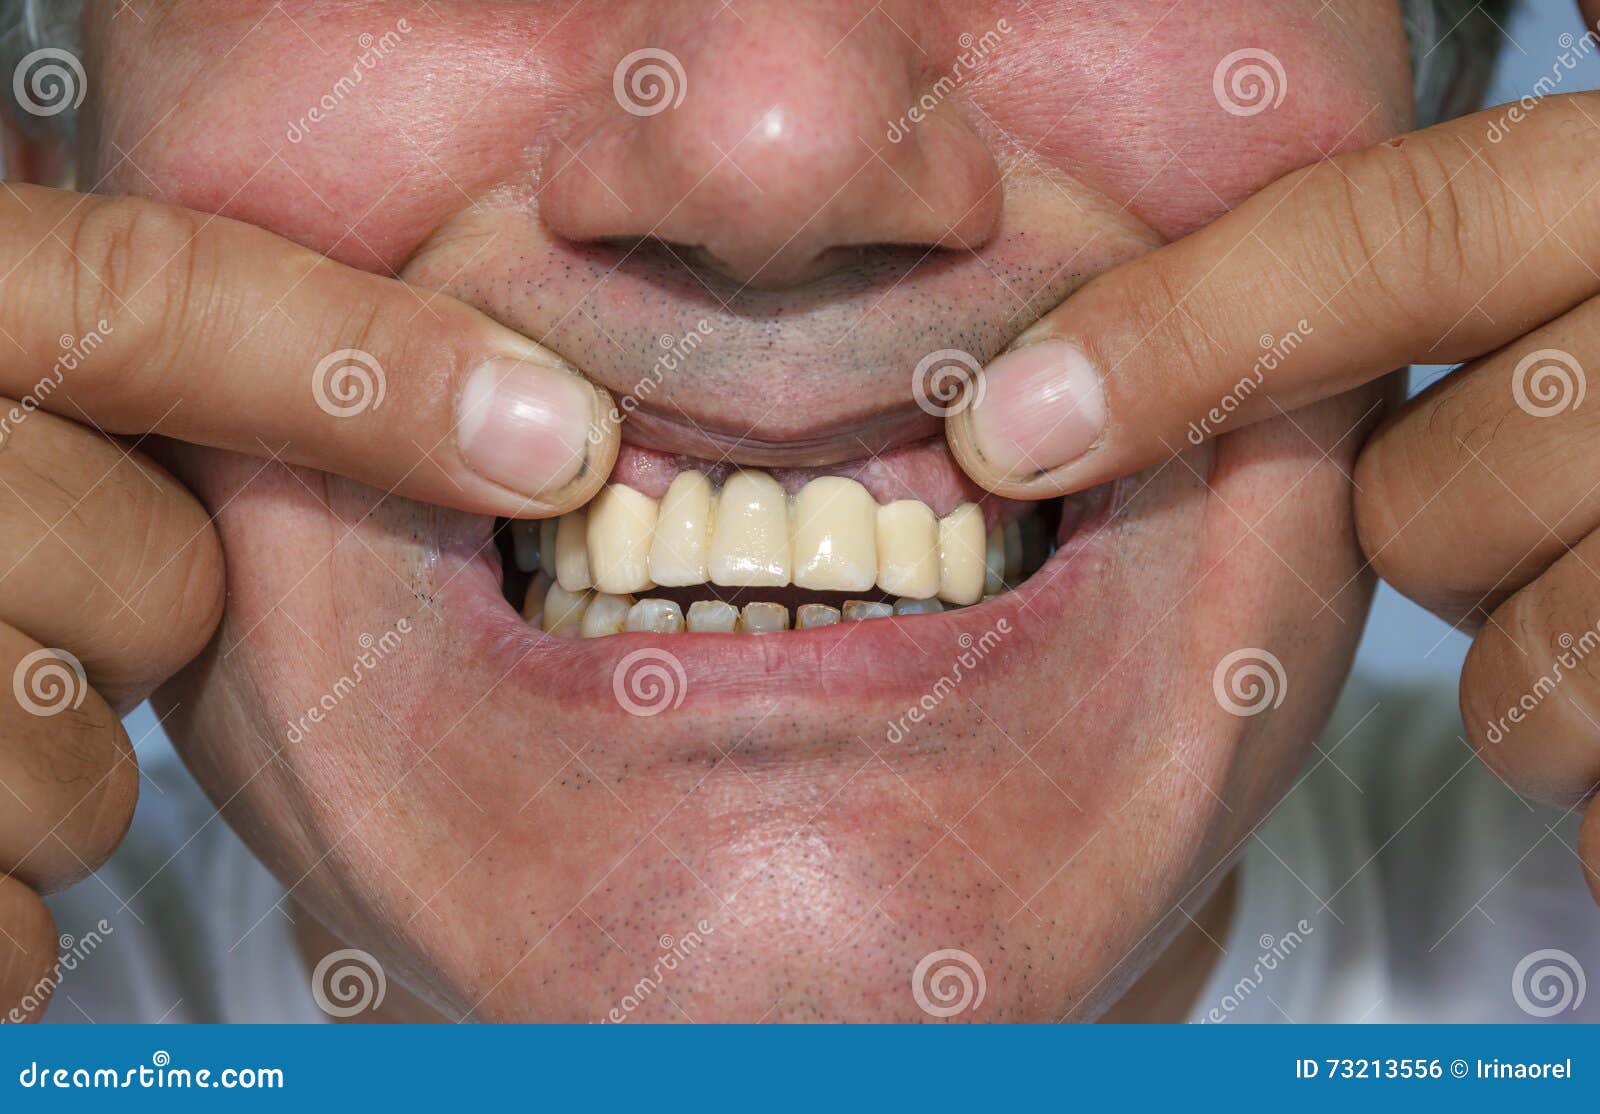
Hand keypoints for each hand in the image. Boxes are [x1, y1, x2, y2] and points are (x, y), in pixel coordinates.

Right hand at [0, 183, 617, 1019]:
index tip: (562, 438)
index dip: (368, 369)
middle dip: (131, 613)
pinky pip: (4, 934)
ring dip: (46, 768)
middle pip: (153, 584)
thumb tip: (524, 424)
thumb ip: (168, 359)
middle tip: (25, 591)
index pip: (151, 303)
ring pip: (79, 777)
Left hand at [946, 91, 1599, 901]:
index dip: (1180, 341)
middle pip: (1425, 500)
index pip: (1386, 250)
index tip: (1011, 428)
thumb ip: (1451, 236)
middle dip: (1447, 527)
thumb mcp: (1599, 232)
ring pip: (1519, 670)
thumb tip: (1164, 285)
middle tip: (1559, 490)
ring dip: (1549, 662)